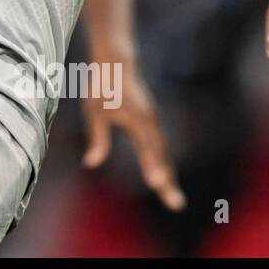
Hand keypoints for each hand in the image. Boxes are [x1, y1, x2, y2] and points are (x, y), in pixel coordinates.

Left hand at [82, 67, 185, 210]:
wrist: (116, 63)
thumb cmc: (102, 87)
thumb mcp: (94, 111)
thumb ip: (98, 138)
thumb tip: (91, 164)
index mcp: (138, 119)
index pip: (147, 147)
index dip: (153, 166)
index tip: (158, 184)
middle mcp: (150, 122)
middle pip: (161, 156)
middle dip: (168, 181)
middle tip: (176, 205)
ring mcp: (153, 122)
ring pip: (162, 153)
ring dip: (168, 176)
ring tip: (174, 199)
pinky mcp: (152, 122)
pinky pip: (159, 147)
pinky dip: (163, 164)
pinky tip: (163, 179)